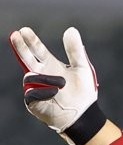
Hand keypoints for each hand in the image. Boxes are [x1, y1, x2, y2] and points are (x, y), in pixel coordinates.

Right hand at [9, 26, 104, 144]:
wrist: (85, 115)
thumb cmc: (84, 92)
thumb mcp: (82, 68)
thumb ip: (75, 50)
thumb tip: (71, 29)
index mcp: (50, 64)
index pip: (37, 49)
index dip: (31, 40)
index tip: (24, 30)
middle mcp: (40, 74)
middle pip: (26, 58)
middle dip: (20, 47)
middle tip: (15, 35)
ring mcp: (35, 88)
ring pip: (31, 77)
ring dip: (46, 78)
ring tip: (62, 84)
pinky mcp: (34, 102)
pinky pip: (32, 93)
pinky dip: (43, 91)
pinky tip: (55, 91)